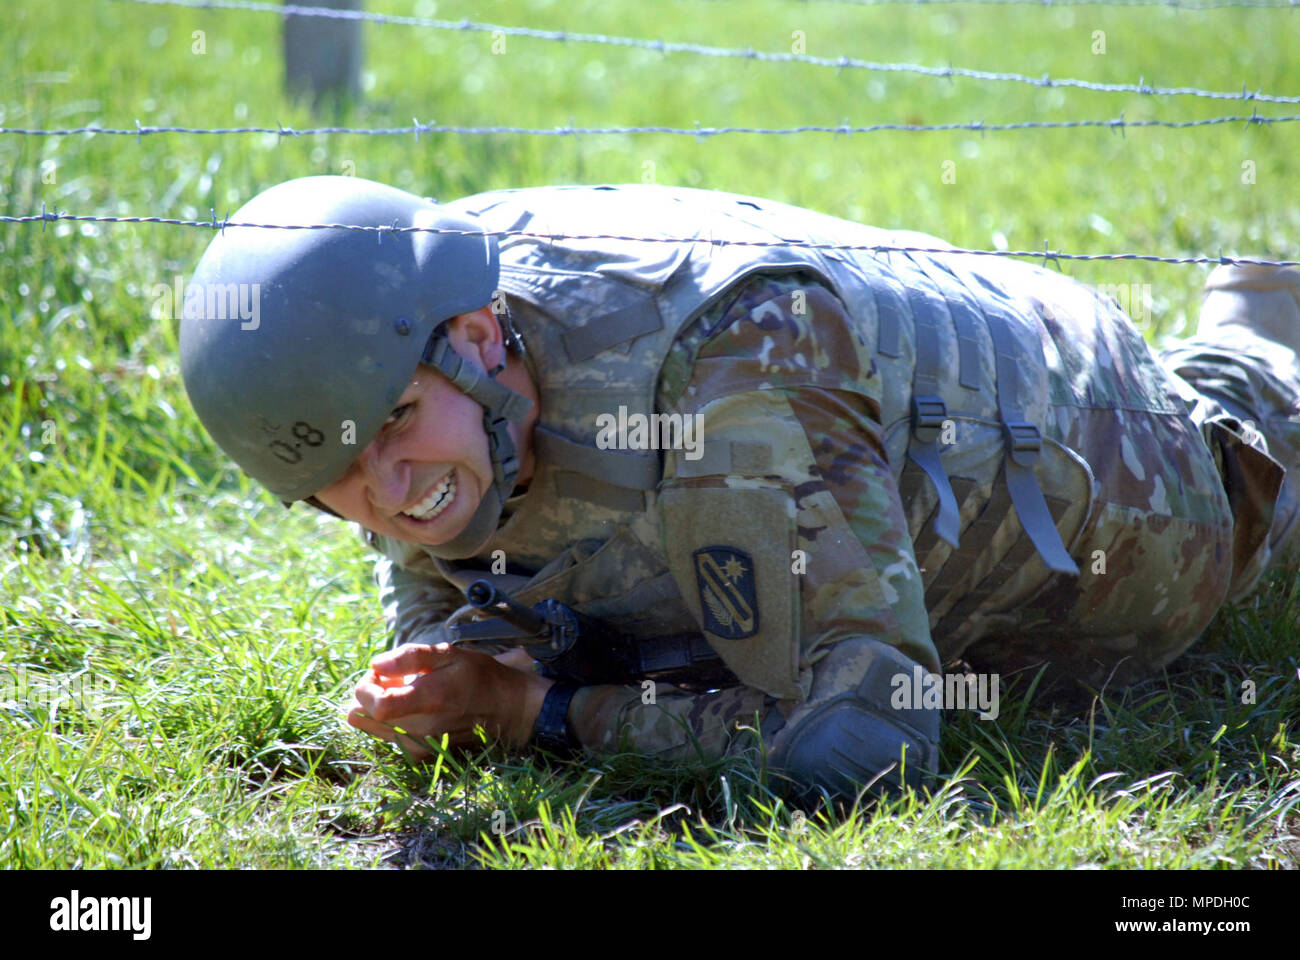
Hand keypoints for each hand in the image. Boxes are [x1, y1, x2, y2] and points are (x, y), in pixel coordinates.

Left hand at [347, 642, 552, 759]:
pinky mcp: (419, 756)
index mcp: (430, 700)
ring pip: (370, 727)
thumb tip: (376, 664)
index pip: (375, 705)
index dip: (367, 685)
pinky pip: (385, 736)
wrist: (506, 711)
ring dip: (378, 707)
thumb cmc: (479, 677)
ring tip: (406, 693)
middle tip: (394, 679)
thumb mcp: (451, 654)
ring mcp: (419, 748)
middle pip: (362, 716)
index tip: (380, 672)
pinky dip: (390, 720)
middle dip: (370, 692)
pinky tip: (413, 708)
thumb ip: (412, 657)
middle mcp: (421, 730)